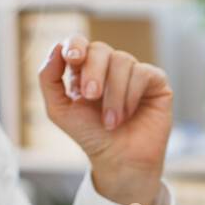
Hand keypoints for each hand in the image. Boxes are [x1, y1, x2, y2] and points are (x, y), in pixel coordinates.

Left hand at [38, 35, 173, 204]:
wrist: (119, 161)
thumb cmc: (91, 136)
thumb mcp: (59, 110)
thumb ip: (49, 79)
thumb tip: (55, 48)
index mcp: (86, 70)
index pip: (80, 42)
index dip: (76, 45)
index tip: (72, 59)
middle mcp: (110, 67)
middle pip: (100, 49)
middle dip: (94, 72)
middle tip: (91, 96)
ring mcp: (134, 72)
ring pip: (122, 61)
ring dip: (113, 94)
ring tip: (111, 121)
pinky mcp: (156, 82)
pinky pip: (142, 73)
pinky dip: (131, 95)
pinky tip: (128, 115)